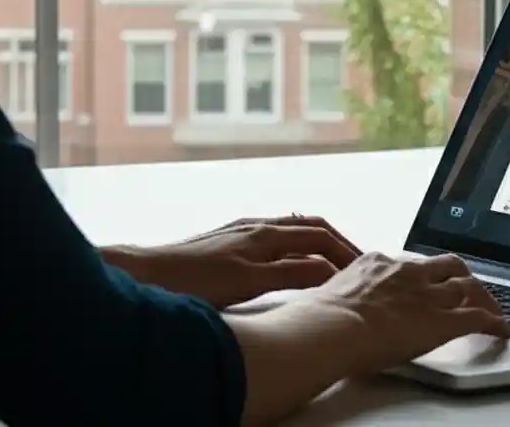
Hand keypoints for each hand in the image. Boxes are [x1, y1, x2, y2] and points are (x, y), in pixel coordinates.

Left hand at [102, 215, 360, 308]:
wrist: (143, 274)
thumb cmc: (191, 282)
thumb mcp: (246, 283)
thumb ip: (290, 274)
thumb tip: (330, 269)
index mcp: (266, 234)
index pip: (322, 237)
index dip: (347, 253)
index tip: (366, 272)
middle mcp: (257, 226)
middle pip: (311, 226)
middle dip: (339, 243)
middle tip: (359, 265)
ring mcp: (241, 232)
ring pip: (292, 230)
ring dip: (318, 243)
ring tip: (333, 263)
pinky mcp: (227, 242)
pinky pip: (274, 238)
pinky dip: (296, 247)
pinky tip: (290, 261)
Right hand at [305, 251, 509, 373]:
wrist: (332, 328)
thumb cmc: (321, 317)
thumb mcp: (327, 295)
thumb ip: (339, 297)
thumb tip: (327, 309)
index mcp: (377, 263)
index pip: (408, 265)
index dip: (419, 276)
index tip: (420, 284)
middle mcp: (408, 272)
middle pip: (445, 265)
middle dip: (457, 275)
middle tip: (463, 288)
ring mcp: (428, 294)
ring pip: (466, 286)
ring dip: (479, 297)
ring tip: (487, 309)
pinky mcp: (444, 319)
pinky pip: (478, 317)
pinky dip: (493, 323)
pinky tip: (502, 329)